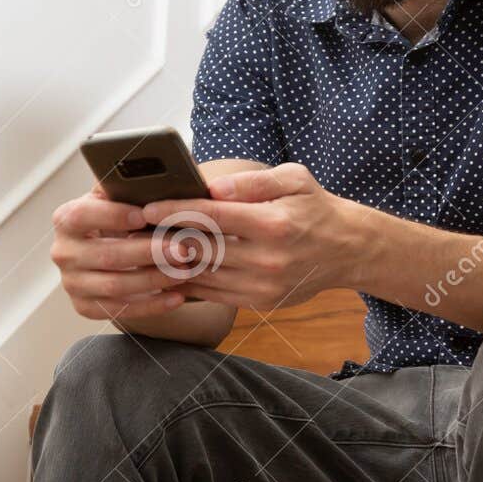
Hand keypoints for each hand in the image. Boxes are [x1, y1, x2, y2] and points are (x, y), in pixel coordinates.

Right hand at [50, 183, 190, 322]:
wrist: (105, 251)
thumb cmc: (118, 217)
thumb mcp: (115, 198)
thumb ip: (126, 185)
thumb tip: (156, 170)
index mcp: (66, 219)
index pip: (83, 215)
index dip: (113, 216)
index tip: (145, 215)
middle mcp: (64, 252)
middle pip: (107, 254)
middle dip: (149, 252)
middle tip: (183, 248)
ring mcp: (72, 283)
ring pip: (116, 285)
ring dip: (155, 279)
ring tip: (185, 271)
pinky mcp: (85, 307)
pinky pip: (121, 311)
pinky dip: (152, 305)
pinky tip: (178, 296)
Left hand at [138, 162, 364, 310]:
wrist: (348, 249)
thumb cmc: (314, 207)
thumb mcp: (294, 179)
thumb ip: (252, 181)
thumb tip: (214, 188)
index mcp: (273, 223)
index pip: (211, 216)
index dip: (174, 211)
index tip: (147, 207)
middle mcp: (267, 259)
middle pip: (201, 248)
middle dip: (163, 237)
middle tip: (134, 227)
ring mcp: (263, 286)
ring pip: (203, 275)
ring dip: (170, 263)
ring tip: (145, 248)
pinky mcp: (261, 303)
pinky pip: (214, 294)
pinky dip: (188, 282)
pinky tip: (170, 269)